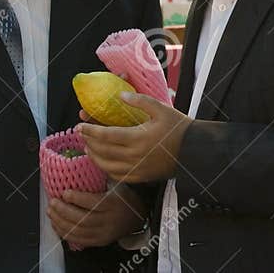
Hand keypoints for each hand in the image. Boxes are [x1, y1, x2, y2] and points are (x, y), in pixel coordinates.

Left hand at [46, 184, 145, 248]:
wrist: (138, 218)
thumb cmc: (126, 198)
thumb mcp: (119, 185)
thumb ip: (102, 178)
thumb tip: (82, 163)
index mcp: (114, 205)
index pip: (93, 203)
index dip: (77, 199)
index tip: (65, 192)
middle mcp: (109, 221)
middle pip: (83, 219)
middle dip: (64, 211)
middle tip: (53, 202)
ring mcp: (104, 234)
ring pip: (79, 231)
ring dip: (61, 222)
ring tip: (51, 212)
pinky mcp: (99, 242)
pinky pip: (79, 240)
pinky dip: (65, 234)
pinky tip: (57, 225)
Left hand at [76, 93, 191, 182]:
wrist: (194, 151)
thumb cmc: (178, 128)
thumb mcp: (161, 109)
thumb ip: (140, 101)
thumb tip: (120, 95)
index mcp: (138, 137)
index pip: (106, 135)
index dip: (91, 131)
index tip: (79, 125)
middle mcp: (135, 155)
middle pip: (103, 151)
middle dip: (89, 142)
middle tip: (81, 135)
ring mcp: (138, 168)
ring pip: (107, 166)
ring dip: (94, 157)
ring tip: (88, 148)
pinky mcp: (141, 177)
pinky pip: (118, 175)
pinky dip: (106, 169)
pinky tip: (103, 162)